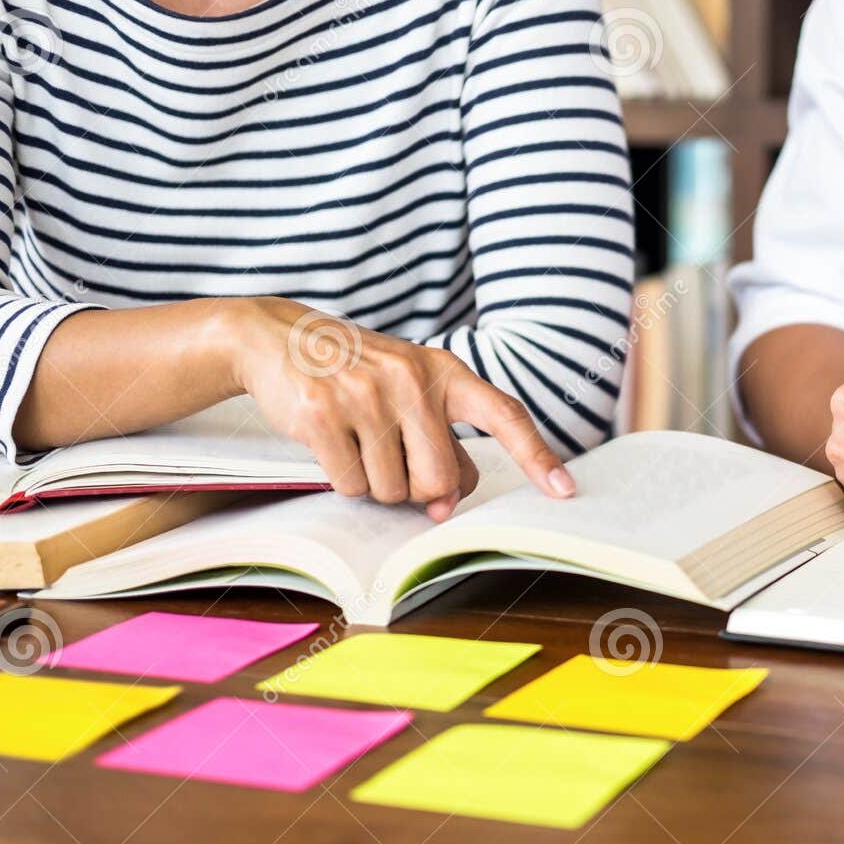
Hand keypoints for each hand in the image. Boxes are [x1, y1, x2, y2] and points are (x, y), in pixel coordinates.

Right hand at [223, 298, 572, 520]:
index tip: (565, 490)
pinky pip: (350, 484)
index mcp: (444, 372)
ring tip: (358, 440)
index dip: (538, 456)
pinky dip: (342, 478)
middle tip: (393, 459)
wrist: (279, 337)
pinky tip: (332, 443)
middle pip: (438, 480)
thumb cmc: (359, 374)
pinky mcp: (322, 414)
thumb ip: (440, 445)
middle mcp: (411, 379)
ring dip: (375, 482)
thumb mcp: (410, 392)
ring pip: (392, 490)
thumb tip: (447, 507)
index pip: (504, 415)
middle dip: (417, 490)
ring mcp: (365, 395)